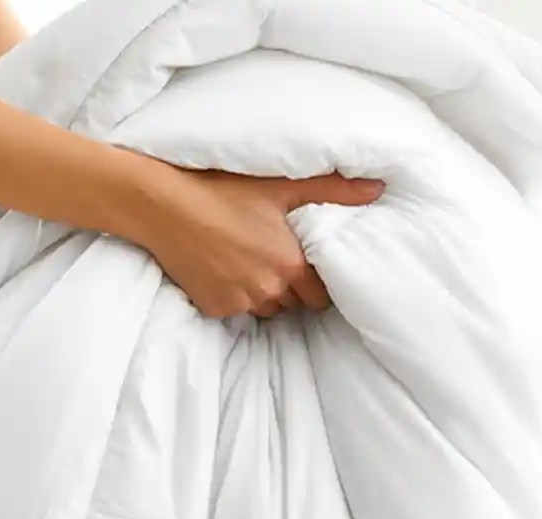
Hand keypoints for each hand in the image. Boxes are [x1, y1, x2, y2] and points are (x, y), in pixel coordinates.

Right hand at [131, 165, 384, 318]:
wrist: (163, 206)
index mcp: (290, 264)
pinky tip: (224, 267)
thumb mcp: (281, 186)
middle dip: (291, 287)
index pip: (321, 296)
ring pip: (265, 308)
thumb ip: (334, 190)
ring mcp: (239, 302)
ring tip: (248, 260)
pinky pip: (235, 310)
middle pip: (294, 303)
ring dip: (264, 292)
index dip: (316, 282)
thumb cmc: (223, 190)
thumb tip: (377, 189)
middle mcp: (269, 290)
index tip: (306, 265)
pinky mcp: (214, 308)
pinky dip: (234, 294)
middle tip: (274, 257)